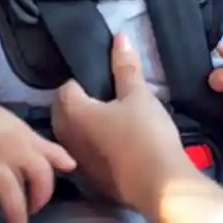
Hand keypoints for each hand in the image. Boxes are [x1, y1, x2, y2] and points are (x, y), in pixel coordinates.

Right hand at [0, 98, 75, 222]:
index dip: (45, 191)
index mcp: (27, 143)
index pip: (45, 168)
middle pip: (32, 175)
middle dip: (34, 201)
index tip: (37, 205)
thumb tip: (72, 165)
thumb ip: (48, 151)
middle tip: (26, 220)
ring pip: (6, 184)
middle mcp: (10, 149)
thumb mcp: (25, 134)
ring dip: (13, 208)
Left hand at [51, 35, 199, 211]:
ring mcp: (77, 162)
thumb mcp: (139, 95)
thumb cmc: (145, 134)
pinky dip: (94, 147)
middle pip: (64, 113)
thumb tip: (120, 36)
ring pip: (72, 136)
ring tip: (110, 120)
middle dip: (78, 103)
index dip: (82, 81)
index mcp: (73, 113)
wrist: (158, 185)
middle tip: (106, 97)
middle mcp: (66, 137)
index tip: (101, 80)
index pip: (66, 88)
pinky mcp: (90, 181)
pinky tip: (115, 146)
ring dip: (85, 127)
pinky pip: (85, 156)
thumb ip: (126, 67)